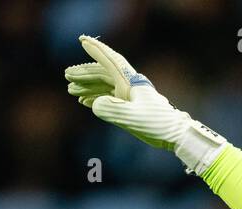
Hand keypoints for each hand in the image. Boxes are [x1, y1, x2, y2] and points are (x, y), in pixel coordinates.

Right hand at [65, 35, 225, 170]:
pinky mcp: (131, 107)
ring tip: (71, 91)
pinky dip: (96, 98)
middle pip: (103, 73)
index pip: (110, 61)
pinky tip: (85, 102)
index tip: (83, 40)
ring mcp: (130, 96)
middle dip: (85, 73)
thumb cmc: (156, 124)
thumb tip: (95, 104)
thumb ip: (112, 110)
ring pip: (105, 86)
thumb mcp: (132, 118)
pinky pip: (110, 98)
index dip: (97, 50)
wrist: (174, 135)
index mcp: (130, 82)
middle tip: (67, 75)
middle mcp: (129, 85)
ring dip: (88, 87)